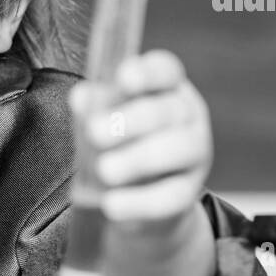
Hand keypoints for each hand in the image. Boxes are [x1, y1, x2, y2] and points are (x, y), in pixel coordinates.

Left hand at [68, 50, 211, 234]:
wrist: (136, 198)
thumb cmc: (116, 143)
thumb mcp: (101, 121)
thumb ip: (91, 108)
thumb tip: (81, 97)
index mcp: (165, 87)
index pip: (165, 70)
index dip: (148, 73)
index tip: (124, 79)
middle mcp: (186, 115)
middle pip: (168, 111)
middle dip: (131, 121)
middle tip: (95, 132)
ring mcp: (194, 153)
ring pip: (177, 149)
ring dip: (138, 159)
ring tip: (105, 170)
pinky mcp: (188, 192)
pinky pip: (170, 196)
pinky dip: (140, 201)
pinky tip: (112, 204)